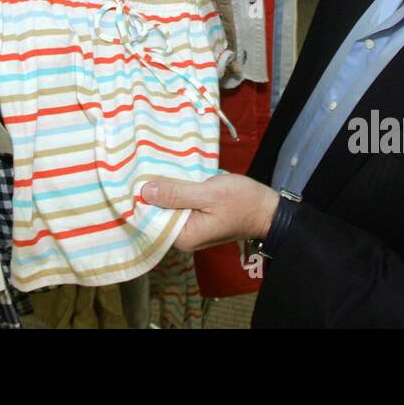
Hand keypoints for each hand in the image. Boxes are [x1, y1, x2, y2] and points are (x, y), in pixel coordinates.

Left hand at [140, 174, 279, 252]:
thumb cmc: (242, 201)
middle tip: (144, 166)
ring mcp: (191, 229)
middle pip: (158, 213)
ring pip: (168, 207)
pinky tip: (172, 175)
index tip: (136, 176)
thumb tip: (145, 192)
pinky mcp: (197, 219)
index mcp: (184, 237)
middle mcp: (184, 238)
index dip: (142, 198)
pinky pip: (180, 205)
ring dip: (165, 189)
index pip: (151, 219)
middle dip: (153, 192)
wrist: (268, 209)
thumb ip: (176, 194)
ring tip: (155, 167)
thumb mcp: (209, 193)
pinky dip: (177, 191)